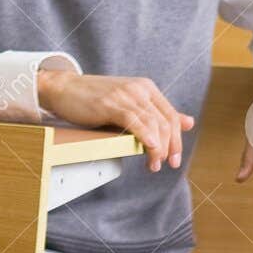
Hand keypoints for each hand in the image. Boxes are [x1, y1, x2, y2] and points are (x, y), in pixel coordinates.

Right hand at [37, 69, 192, 173]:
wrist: (64, 88)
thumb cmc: (94, 99)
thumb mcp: (130, 104)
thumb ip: (156, 113)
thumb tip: (188, 122)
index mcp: (147, 88)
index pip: (171, 115)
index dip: (177, 139)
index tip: (175, 158)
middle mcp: (140, 89)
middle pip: (166, 121)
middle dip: (170, 146)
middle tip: (168, 164)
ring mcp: (126, 95)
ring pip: (153, 123)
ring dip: (157, 148)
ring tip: (153, 164)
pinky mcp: (111, 103)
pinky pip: (135, 121)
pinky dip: (146, 136)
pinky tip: (150, 148)